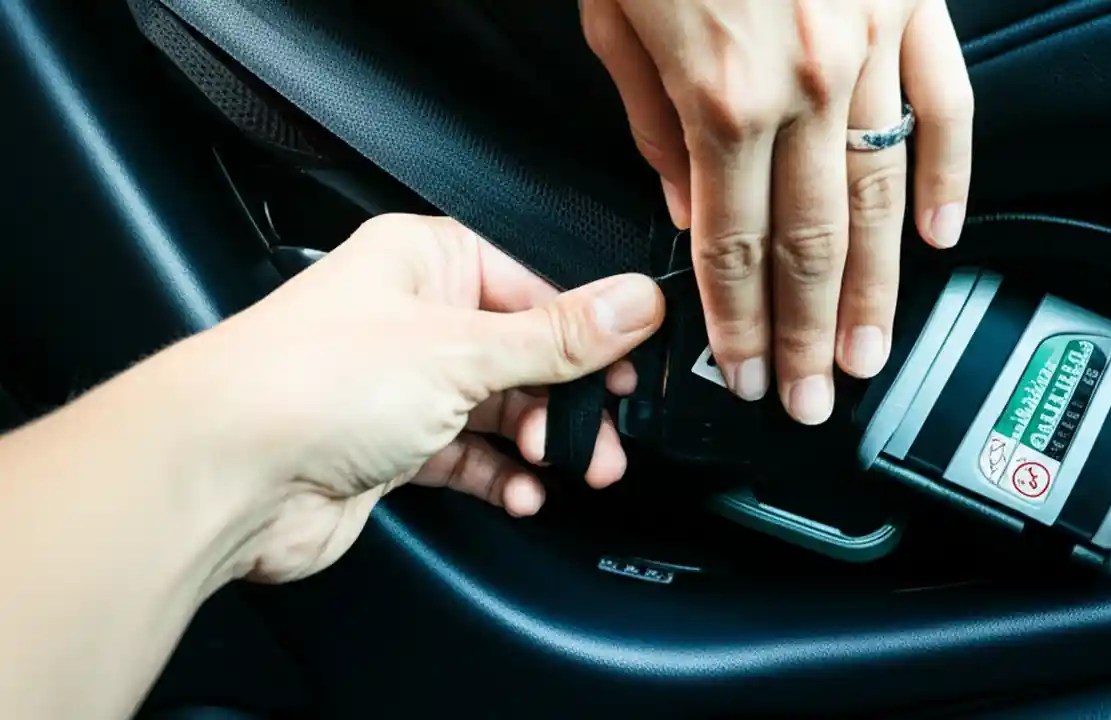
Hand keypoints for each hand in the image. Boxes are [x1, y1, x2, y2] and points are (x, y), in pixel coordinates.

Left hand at [176, 214, 663, 582]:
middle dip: (569, 398)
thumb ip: (558, 335)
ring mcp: (401, 384)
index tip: (629, 363)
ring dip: (542, 442)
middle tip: (604, 435)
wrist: (222, 476)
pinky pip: (467, 458)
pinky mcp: (391, 446)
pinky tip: (521, 492)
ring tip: (573, 468)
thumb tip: (635, 303)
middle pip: (523, 351)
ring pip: (500, 409)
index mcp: (424, 260)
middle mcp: (413, 317)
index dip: (588, 326)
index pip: (534, 282)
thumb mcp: (462, 349)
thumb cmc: (307, 382)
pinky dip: (501, 477)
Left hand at [581, 0, 972, 423]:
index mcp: (723, 92)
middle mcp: (805, 83)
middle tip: (810, 397)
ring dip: (874, 289)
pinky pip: (945, 107)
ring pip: (879, 196)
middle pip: (810, 245)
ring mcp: (870, 47)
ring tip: (866, 352)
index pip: (732, 246)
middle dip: (807, 336)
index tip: (745, 374)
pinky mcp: (914, 6)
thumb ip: (651, 121)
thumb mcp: (615, 16)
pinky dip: (949, 177)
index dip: (740, 324)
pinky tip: (938, 237)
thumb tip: (681, 206)